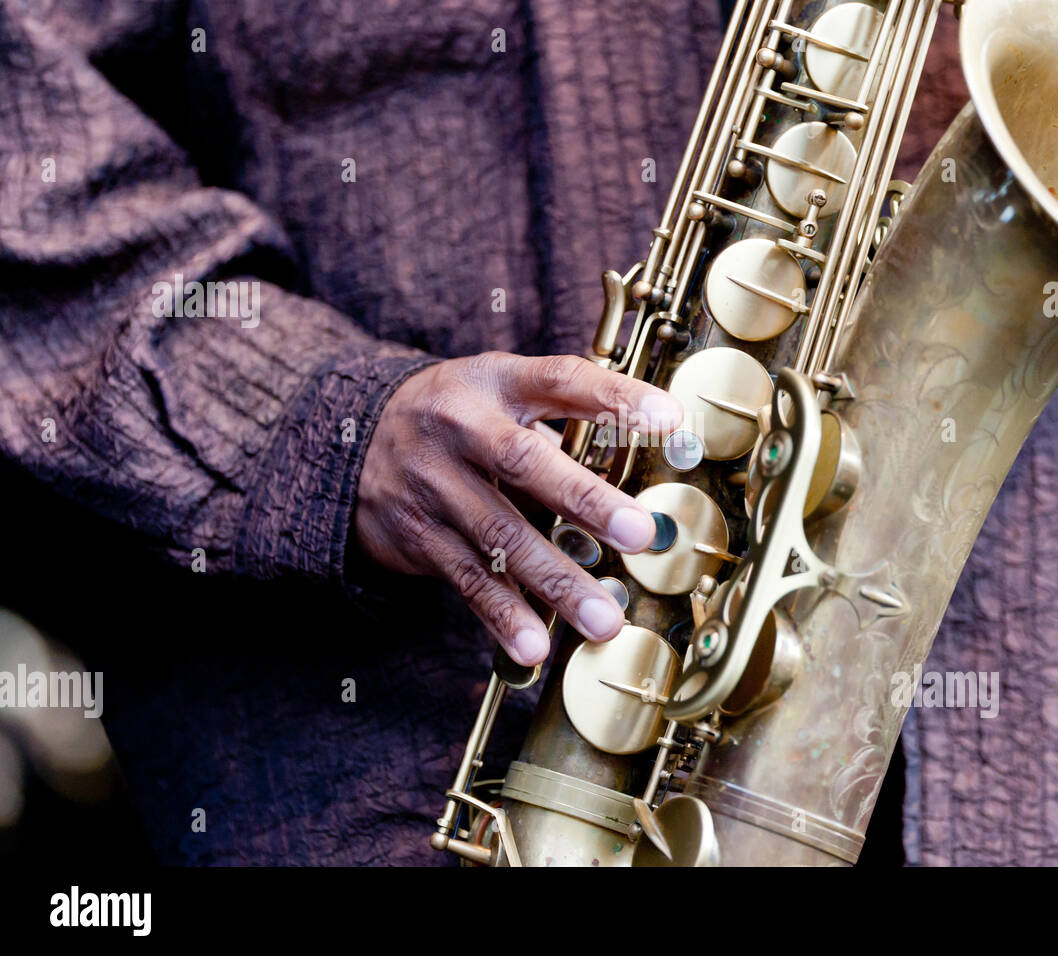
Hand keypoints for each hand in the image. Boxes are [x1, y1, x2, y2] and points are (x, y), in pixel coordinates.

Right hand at [355, 351, 682, 664]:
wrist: (354, 439)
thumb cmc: (461, 416)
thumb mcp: (502, 390)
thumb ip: (564, 413)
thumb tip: (657, 444)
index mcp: (495, 381)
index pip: (561, 379)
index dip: (614, 396)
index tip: (668, 419)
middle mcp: (460, 426)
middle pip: (523, 460)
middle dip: (584, 499)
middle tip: (638, 532)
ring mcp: (433, 482)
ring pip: (498, 534)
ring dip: (555, 580)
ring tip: (603, 619)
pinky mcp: (416, 533)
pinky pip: (465, 578)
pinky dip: (501, 614)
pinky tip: (534, 643)